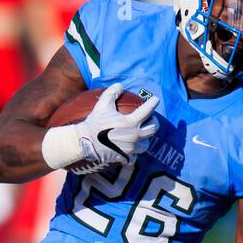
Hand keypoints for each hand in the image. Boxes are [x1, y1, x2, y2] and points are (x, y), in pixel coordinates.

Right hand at [43, 82, 159, 172]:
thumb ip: (112, 93)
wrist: (86, 143)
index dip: (153, 103)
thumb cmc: (94, 123)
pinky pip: (135, 157)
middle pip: (153, 129)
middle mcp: (134, 136)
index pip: (147, 111)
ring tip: (142, 135)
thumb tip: (120, 85)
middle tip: (152, 119)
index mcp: (131, 122)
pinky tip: (131, 149)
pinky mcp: (125, 158)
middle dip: (154, 123)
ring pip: (146, 145)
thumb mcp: (102, 105)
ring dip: (145, 139)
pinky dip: (135, 153)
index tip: (156, 99)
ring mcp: (131, 149)